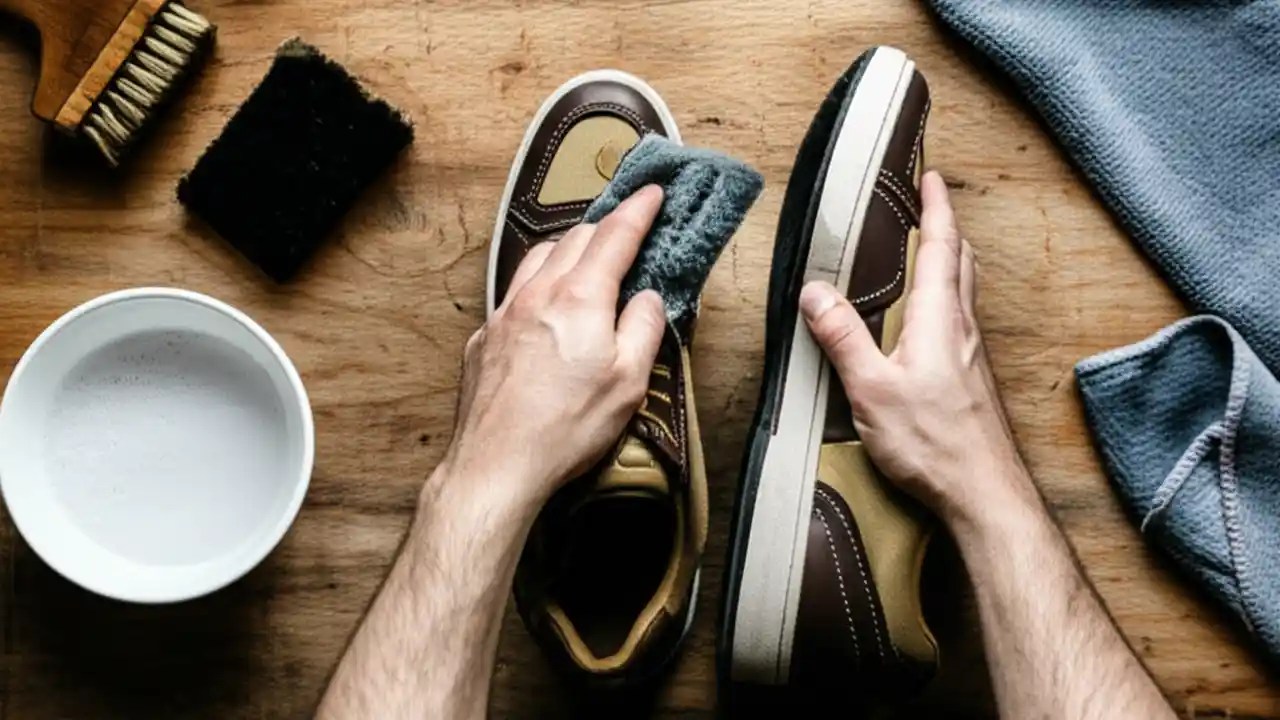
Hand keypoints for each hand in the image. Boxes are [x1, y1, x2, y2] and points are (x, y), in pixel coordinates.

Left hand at [442, 186, 666, 512]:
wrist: (496, 463)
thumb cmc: (565, 428)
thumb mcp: (628, 382)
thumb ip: (643, 328)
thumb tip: (647, 299)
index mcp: (580, 298)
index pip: (615, 236)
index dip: (638, 210)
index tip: (653, 193)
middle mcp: (538, 294)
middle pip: (575, 239)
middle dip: (606, 226)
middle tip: (627, 228)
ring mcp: (505, 313)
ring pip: (538, 258)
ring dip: (568, 248)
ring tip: (587, 257)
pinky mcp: (485, 338)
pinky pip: (515, 291)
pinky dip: (539, 282)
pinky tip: (547, 304)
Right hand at [799, 171, 1030, 521]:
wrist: (984, 493)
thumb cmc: (933, 444)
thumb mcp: (871, 389)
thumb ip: (843, 337)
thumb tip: (815, 290)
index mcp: (940, 320)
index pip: (942, 246)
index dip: (937, 208)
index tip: (931, 177)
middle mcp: (963, 330)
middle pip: (962, 262)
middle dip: (947, 227)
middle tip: (931, 206)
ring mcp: (972, 356)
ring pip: (966, 292)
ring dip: (952, 261)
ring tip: (933, 251)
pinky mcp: (972, 381)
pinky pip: (962, 322)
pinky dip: (949, 299)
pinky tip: (933, 321)